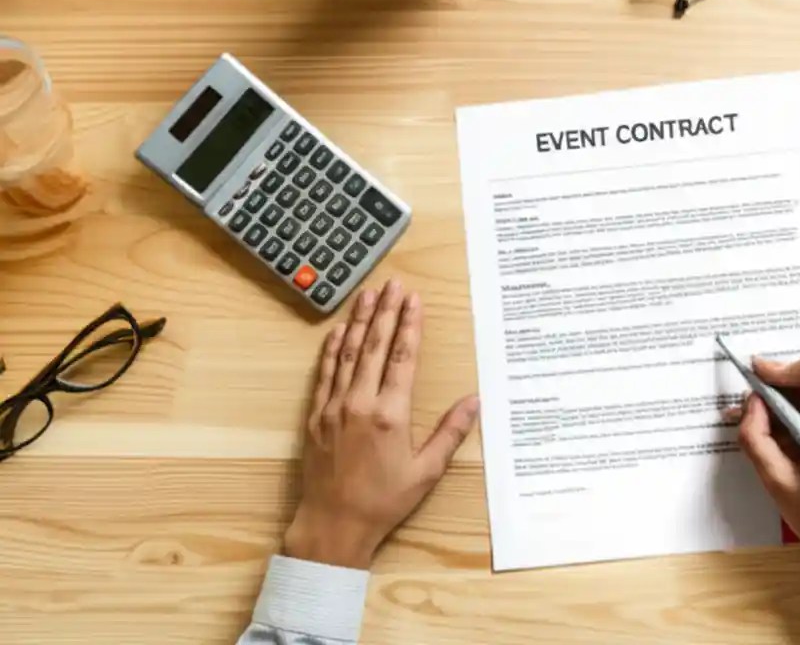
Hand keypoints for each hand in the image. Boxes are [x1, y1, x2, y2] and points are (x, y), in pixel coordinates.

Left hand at [283, 279, 479, 568]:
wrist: (333, 524)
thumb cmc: (383, 502)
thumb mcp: (426, 471)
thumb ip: (450, 433)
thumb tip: (475, 402)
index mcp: (391, 415)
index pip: (403, 358)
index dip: (410, 325)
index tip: (413, 300)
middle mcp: (361, 403)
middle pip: (376, 346)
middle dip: (386, 311)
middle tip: (394, 284)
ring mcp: (334, 407)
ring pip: (348, 353)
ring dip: (360, 321)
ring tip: (368, 294)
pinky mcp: (315, 416)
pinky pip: (325, 373)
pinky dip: (332, 348)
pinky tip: (339, 330)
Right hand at [737, 354, 799, 575]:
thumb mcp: (774, 476)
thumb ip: (756, 434)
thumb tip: (752, 403)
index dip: (781, 368)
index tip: (754, 378)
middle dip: (776, 383)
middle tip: (747, 401)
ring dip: (780, 398)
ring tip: (750, 417)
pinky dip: (789, 411)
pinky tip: (767, 429)